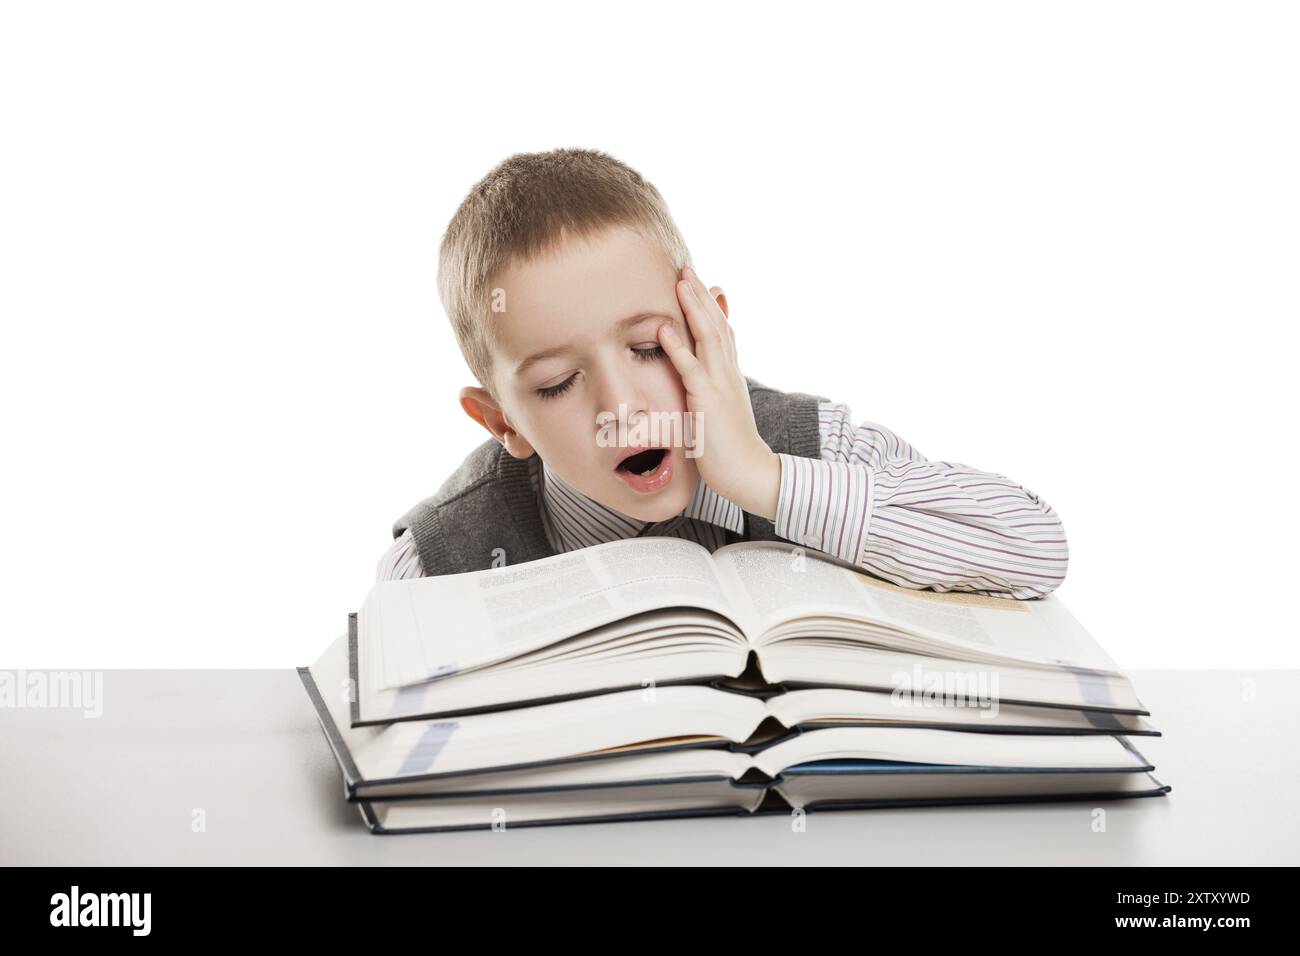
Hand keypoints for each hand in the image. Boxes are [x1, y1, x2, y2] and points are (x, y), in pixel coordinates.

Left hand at [657, 265, 780, 520]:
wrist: (749, 472)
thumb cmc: (730, 446)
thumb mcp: (721, 409)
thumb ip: (709, 389)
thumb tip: (698, 376)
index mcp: (729, 374)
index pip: (722, 331)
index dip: (710, 305)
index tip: (697, 281)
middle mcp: (727, 372)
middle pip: (716, 324)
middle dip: (700, 295)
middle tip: (686, 268)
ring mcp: (719, 384)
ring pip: (709, 336)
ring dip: (694, 307)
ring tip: (680, 281)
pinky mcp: (708, 401)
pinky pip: (691, 369)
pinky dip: (678, 347)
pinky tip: (665, 328)